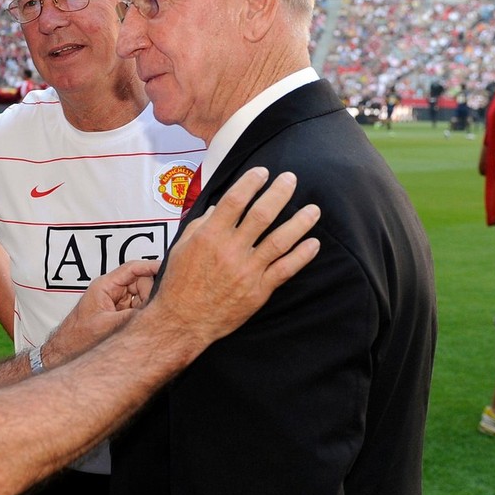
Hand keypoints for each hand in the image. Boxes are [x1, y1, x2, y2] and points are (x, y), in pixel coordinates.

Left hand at [45, 259, 159, 365]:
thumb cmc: (77, 338)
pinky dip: (143, 315)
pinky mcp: (119, 313)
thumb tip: (156, 312)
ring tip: (142, 321)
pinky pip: (138, 308)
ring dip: (147, 307)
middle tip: (151, 310)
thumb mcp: (109, 325)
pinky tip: (141, 325)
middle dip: (150, 295)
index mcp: (105, 286)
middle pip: (142, 282)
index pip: (133, 268)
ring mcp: (116, 302)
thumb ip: (134, 316)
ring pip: (142, 297)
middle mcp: (111, 291)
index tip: (170, 269)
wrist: (64, 352)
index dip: (152, 267)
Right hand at [149, 167, 319, 351]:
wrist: (182, 321)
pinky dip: (302, 255)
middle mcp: (230, 250)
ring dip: (300, 222)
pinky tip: (313, 243)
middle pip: (262, 214)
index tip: (263, 172)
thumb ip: (201, 225)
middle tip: (291, 179)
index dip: (251, 182)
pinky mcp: (258, 290)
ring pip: (280, 240)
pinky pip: (285, 269)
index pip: (235, 200)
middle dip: (280, 193)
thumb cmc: (179, 284)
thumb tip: (217, 208)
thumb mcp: (181, 248)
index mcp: (210, 236)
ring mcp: (247, 271)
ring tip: (314, 210)